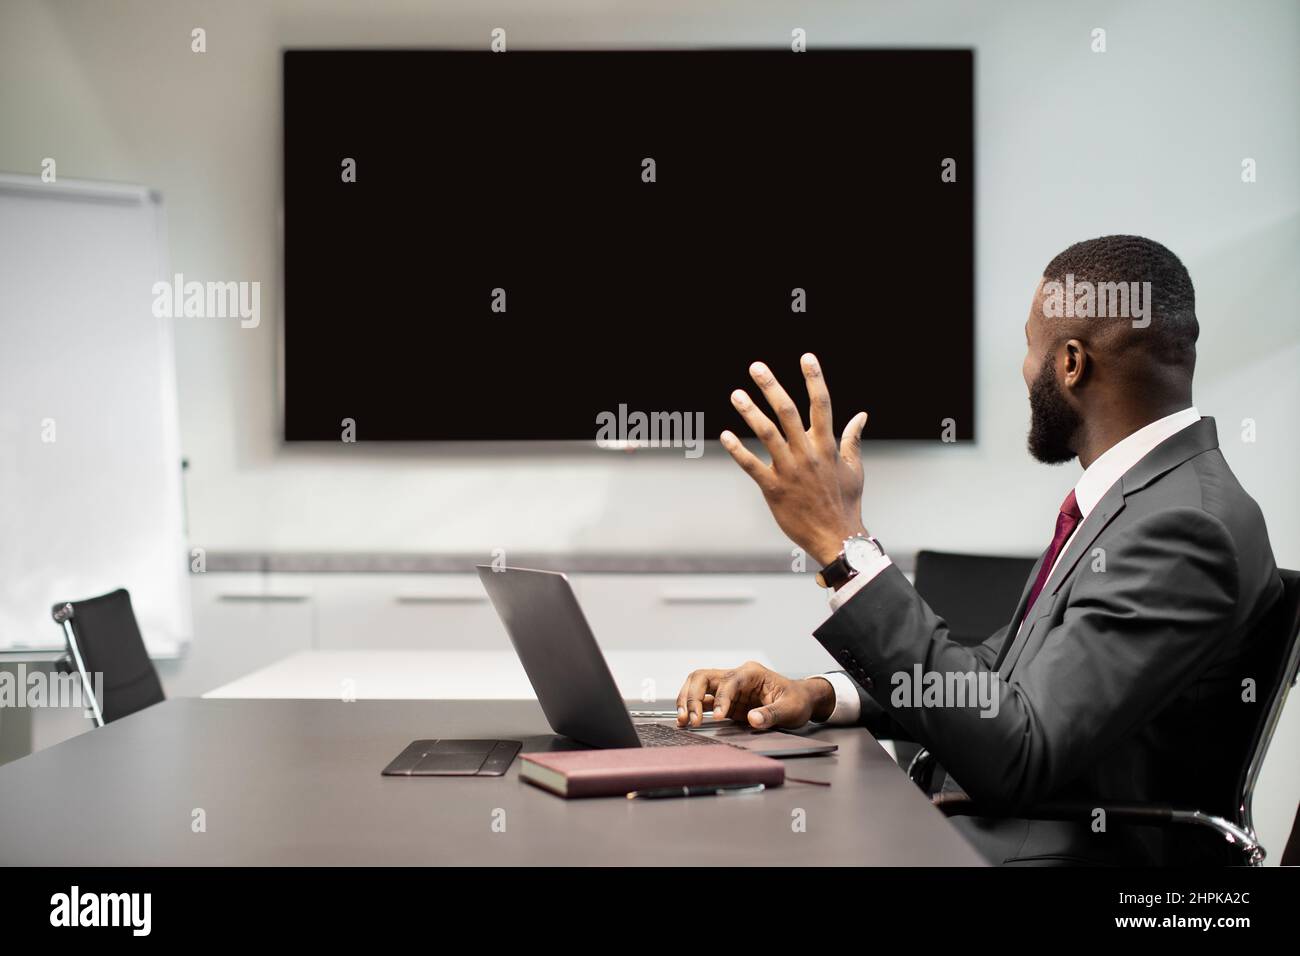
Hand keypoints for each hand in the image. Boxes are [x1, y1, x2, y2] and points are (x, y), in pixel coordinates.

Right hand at [675, 661, 835, 729]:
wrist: (801, 701)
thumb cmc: (797, 700)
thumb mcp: (790, 709)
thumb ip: (772, 714)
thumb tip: (753, 719)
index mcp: (752, 673)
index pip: (729, 681)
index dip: (721, 698)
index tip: (718, 717)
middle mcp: (736, 676)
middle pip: (704, 677)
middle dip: (693, 696)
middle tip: (691, 719)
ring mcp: (729, 688)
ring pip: (698, 685)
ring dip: (687, 700)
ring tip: (683, 720)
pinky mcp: (726, 700)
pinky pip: (703, 700)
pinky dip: (692, 708)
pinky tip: (685, 720)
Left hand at [721, 354, 868, 565]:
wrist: (836, 536)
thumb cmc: (846, 502)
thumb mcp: (854, 468)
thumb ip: (853, 439)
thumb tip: (861, 415)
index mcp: (828, 446)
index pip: (822, 405)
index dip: (815, 379)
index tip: (807, 357)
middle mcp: (808, 454)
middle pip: (788, 412)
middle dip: (772, 387)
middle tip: (756, 367)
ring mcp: (790, 471)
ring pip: (767, 434)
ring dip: (750, 412)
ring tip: (736, 394)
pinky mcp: (774, 489)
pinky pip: (753, 466)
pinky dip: (738, 450)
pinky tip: (725, 435)